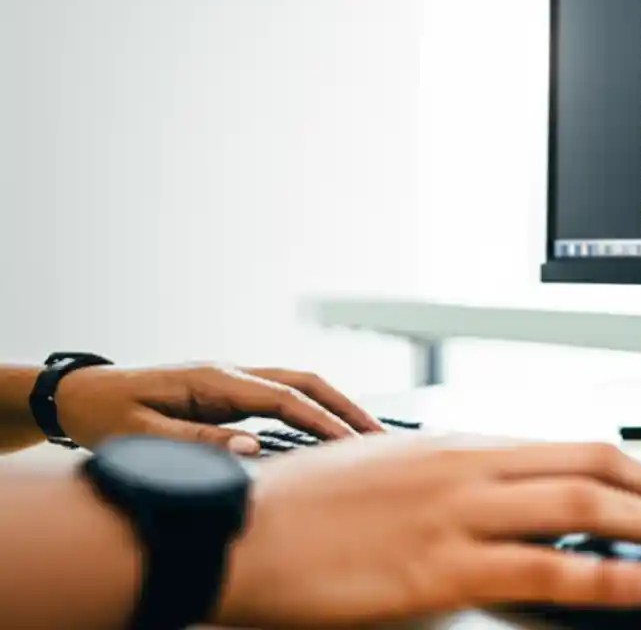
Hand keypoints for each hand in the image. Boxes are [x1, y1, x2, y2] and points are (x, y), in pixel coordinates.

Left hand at [56, 365, 381, 453]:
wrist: (78, 394)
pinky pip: (282, 396)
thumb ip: (199, 441)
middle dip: (346, 405)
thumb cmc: (106, 415)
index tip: (352, 446)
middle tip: (380, 435)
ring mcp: (231, 380)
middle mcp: (229, 373)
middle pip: (305, 381)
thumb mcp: (143, 435)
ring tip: (366, 435)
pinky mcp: (228, 392)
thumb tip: (253, 448)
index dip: (323, 421)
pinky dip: (312, 410)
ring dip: (334, 405)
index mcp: (213, 379)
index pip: (285, 398)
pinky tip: (327, 431)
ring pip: (298, 384)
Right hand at [217, 438, 640, 627]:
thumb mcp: (395, 473)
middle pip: (597, 466)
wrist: (235, 530)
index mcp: (463, 444)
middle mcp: (471, 467)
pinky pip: (547, 572)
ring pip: (585, 507)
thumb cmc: (307, 508)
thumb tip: (511, 502)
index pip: (575, 446)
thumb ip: (459, 483)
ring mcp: (458, 514)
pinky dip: (610, 578)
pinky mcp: (440, 570)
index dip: (638, 469)